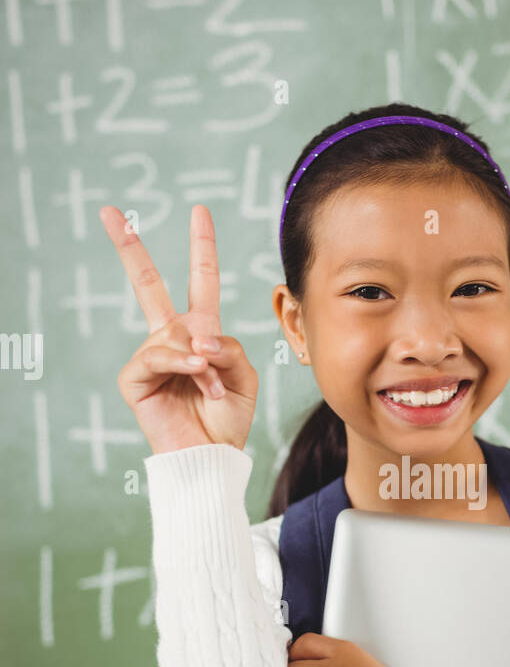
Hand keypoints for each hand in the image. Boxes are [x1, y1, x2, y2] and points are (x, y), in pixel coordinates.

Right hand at [101, 203, 258, 454]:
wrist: (211, 456)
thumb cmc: (227, 418)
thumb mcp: (243, 375)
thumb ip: (227, 346)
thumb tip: (197, 338)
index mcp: (200, 332)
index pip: (199, 281)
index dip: (201, 246)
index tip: (199, 211)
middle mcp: (172, 338)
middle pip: (146, 284)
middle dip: (128, 247)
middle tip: (109, 211)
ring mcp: (150, 356)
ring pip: (173, 333)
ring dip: (200, 360)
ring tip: (211, 386)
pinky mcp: (135, 377)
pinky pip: (158, 355)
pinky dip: (182, 366)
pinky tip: (196, 380)